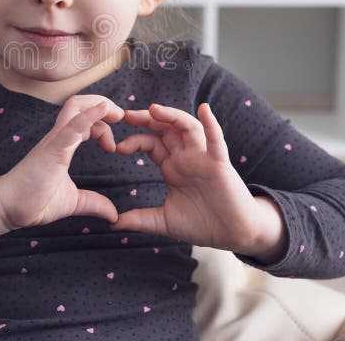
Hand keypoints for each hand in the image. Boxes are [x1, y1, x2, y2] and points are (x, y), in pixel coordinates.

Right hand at [0, 95, 124, 231]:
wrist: (8, 208)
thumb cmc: (33, 201)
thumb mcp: (73, 202)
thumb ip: (93, 203)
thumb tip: (113, 214)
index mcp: (62, 145)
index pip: (85, 120)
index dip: (103, 125)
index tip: (113, 145)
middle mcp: (59, 137)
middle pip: (80, 104)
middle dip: (104, 104)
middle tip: (121, 118)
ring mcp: (55, 140)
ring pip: (75, 106)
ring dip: (99, 104)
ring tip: (116, 114)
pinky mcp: (52, 149)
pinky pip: (71, 125)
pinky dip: (89, 114)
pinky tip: (104, 108)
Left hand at [111, 103, 263, 253]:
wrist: (232, 235)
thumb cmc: (201, 224)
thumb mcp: (164, 221)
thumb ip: (140, 219)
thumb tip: (112, 223)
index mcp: (172, 167)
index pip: (150, 144)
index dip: (134, 141)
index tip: (117, 147)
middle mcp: (186, 157)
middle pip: (165, 129)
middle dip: (147, 119)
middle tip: (126, 115)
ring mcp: (203, 158)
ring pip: (188, 128)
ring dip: (172, 116)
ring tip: (154, 108)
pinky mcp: (220, 164)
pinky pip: (216, 140)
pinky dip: (211, 124)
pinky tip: (204, 110)